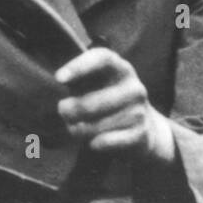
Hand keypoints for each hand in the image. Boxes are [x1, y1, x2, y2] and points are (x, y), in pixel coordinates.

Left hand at [55, 46, 175, 165]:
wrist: (144, 128)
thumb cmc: (108, 100)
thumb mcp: (97, 84)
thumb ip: (79, 81)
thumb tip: (59, 83)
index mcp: (120, 68)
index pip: (102, 59)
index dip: (79, 67)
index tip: (59, 79)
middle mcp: (133, 87)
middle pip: (90, 102)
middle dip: (69, 111)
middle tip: (62, 112)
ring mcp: (138, 111)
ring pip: (96, 126)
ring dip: (79, 130)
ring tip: (77, 128)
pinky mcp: (140, 134)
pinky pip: (107, 141)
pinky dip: (94, 143)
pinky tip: (93, 141)